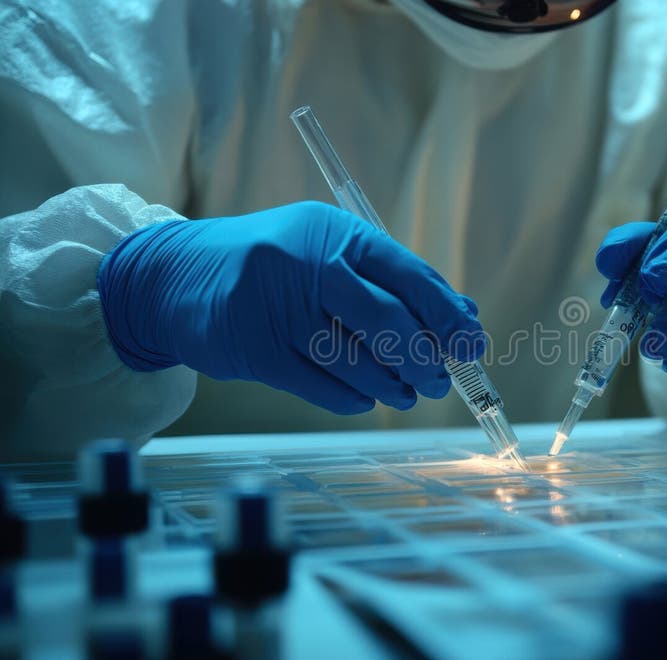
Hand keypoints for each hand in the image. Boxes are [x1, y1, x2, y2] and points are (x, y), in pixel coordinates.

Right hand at [98, 201, 484, 412]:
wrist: (177, 277)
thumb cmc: (273, 264)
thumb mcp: (330, 253)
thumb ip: (392, 282)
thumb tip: (462, 318)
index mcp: (336, 232)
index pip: (409, 276)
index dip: (447, 316)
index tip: (471, 345)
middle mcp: (308, 262)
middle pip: (388, 321)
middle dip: (424, 359)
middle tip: (437, 380)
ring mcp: (277, 307)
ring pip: (356, 361)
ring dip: (391, 386)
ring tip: (405, 394)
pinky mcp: (255, 350)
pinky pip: (321, 386)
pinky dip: (352, 399)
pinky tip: (364, 399)